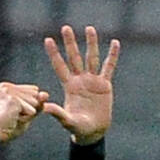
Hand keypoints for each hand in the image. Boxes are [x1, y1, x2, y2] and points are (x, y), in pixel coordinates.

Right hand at [0, 82, 47, 143]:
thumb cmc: (8, 127)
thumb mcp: (27, 114)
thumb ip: (38, 104)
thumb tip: (46, 94)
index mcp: (8, 87)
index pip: (34, 91)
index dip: (30, 106)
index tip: (15, 113)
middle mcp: (7, 86)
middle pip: (36, 95)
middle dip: (29, 110)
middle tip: (13, 117)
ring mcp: (9, 92)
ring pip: (35, 102)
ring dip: (27, 115)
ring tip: (12, 118)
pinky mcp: (13, 99)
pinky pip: (32, 110)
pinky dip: (26, 119)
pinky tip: (13, 119)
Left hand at [42, 25, 119, 143]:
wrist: (93, 132)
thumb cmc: (78, 128)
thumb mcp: (68, 121)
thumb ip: (58, 113)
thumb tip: (45, 107)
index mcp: (69, 86)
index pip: (60, 67)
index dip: (54, 54)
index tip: (48, 40)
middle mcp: (80, 80)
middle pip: (74, 57)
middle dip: (70, 43)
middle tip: (65, 27)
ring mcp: (92, 81)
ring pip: (91, 58)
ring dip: (91, 43)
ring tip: (89, 28)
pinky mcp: (105, 85)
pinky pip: (109, 67)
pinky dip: (112, 56)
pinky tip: (115, 43)